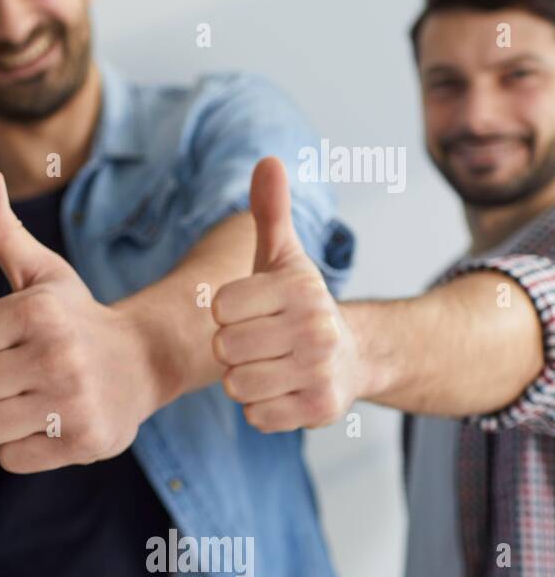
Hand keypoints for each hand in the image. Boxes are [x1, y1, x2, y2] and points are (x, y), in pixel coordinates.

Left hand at [0, 170, 160, 472]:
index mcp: (36, 311)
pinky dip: (18, 446)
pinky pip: (9, 458)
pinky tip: (42, 423)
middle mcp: (56, 355)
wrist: (145, 360)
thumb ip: (2, 229)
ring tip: (18, 399)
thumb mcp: (42, 272)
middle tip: (2, 375)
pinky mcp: (83, 442)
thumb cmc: (76, 316)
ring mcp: (71, 402)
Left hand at [211, 156, 359, 431]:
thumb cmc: (298, 305)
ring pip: (237, 384)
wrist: (354, 356)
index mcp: (300, 289)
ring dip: (244, 379)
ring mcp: (320, 372)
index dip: (227, 312)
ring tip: (271, 365)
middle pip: (225, 348)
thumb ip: (271, 211)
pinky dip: (261, 408)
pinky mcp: (318, 410)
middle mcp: (316, 329)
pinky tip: (282, 390)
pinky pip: (255, 416)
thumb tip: (269, 160)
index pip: (220, 307)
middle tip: (260, 342)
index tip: (252, 310)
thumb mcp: (283, 257)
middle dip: (233, 349)